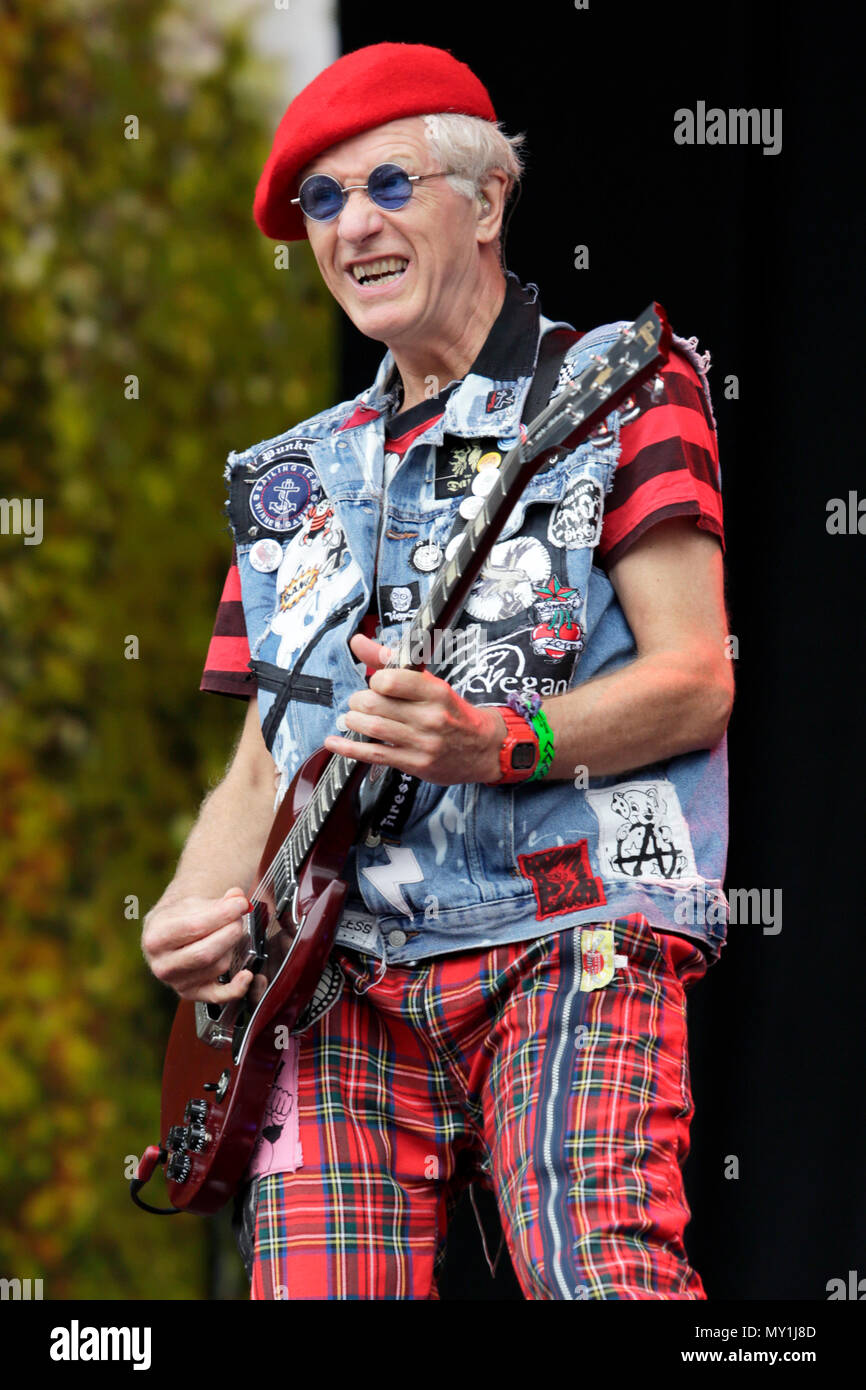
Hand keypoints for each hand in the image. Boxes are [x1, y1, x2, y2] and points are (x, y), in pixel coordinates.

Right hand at [141, 886, 253, 1003]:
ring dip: (231, 948)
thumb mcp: (193, 903)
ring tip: (230, 933)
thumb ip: (218, 901)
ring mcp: (175, 982)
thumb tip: (238, 899)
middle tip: (239, 919)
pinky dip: (236, 988)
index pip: (194, 927)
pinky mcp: (191, 994)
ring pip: (216, 967)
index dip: (223, 915)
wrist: (167, 934)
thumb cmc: (180, 918)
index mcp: (156, 937)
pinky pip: (218, 996)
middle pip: (205, 953)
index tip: (240, 904)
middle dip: (230, 933)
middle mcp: (162, 964)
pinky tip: (246, 975)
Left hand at [323, 632, 505, 785]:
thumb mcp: (430, 683)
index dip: (375, 680)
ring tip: (353, 719)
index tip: (377, 684)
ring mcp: (422, 743)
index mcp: (435, 692)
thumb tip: (358, 641)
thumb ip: (391, 661)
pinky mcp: (414, 763)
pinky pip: (373, 755)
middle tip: (359, 703)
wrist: (483, 749)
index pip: (390, 680)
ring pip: (372, 728)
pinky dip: (348, 748)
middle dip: (358, 702)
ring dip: (353, 721)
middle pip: (375, 705)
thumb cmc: (452, 712)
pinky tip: (334, 742)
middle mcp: (430, 717)